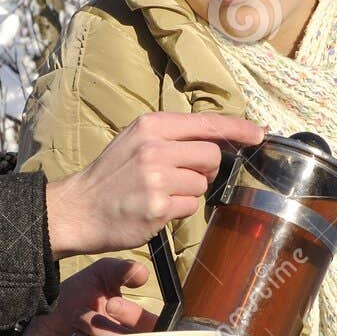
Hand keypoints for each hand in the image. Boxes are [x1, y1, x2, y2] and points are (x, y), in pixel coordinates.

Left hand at [16, 257, 157, 335]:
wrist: (35, 318)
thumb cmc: (70, 300)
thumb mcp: (96, 277)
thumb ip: (120, 270)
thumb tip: (141, 273)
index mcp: (134, 331)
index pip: (153, 331)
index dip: (135, 319)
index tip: (112, 305)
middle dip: (102, 329)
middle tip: (83, 318)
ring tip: (72, 333)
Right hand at [43, 111, 265, 258]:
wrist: (77, 209)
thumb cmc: (110, 176)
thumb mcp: (134, 141)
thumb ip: (171, 137)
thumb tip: (215, 141)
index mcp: (151, 126)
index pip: (207, 123)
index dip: (238, 128)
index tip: (259, 133)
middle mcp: (154, 147)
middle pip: (210, 157)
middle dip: (205, 171)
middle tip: (182, 178)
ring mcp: (156, 178)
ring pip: (201, 184)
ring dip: (188, 193)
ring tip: (160, 195)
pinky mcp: (158, 207)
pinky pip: (190, 208)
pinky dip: (178, 212)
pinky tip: (155, 210)